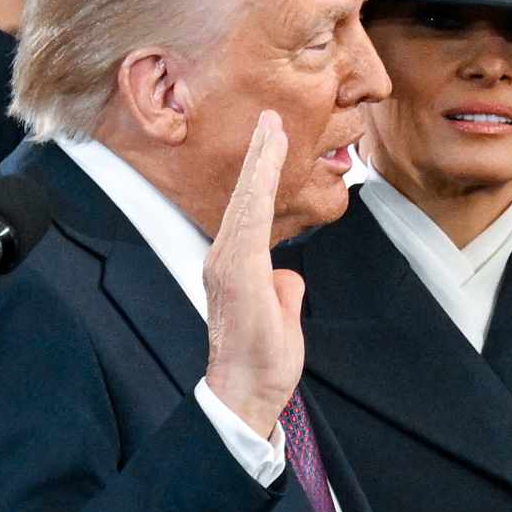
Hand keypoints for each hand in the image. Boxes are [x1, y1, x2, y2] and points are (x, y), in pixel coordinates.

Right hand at [204, 111, 305, 437]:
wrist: (244, 393)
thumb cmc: (260, 361)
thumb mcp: (281, 313)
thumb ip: (282, 287)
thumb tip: (286, 275)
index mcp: (235, 266)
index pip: (251, 211)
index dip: (260, 174)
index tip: (270, 141)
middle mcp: (225, 259)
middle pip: (245, 197)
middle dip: (259, 155)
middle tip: (270, 118)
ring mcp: (228, 264)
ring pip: (247, 201)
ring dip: (261, 162)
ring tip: (272, 128)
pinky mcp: (238, 271)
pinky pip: (252, 219)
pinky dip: (259, 187)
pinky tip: (268, 163)